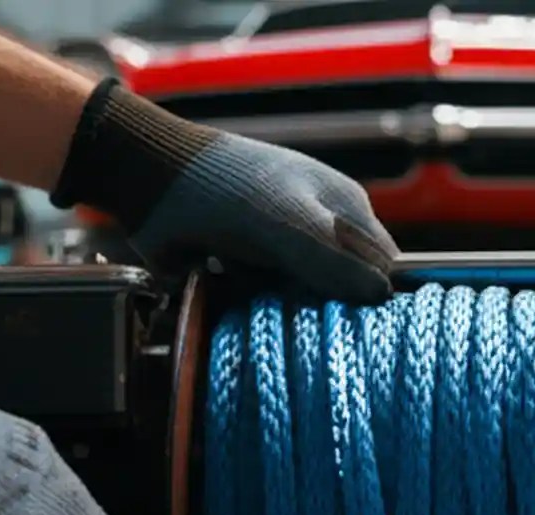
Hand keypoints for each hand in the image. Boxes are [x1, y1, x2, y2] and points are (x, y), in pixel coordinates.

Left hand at [132, 133, 398, 303]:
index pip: (383, 269)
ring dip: (285, 311)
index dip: (370, 297)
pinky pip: (265, 306)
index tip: (346, 318)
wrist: (152, 175)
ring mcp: (285, 251)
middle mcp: (321, 231)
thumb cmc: (226, 189)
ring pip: (304, 303)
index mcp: (346, 209)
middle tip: (296, 311)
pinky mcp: (248, 271)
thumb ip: (333, 259)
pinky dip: (254, 310)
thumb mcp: (288, 222)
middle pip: (344, 291)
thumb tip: (382, 296)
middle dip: (324, 307)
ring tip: (259, 300)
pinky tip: (237, 299)